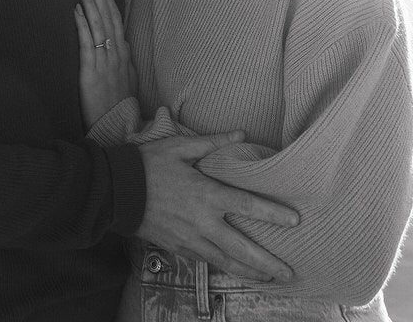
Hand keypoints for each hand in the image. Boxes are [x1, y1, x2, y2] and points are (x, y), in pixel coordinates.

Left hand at [74, 0, 136, 129]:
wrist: (119, 128)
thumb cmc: (121, 105)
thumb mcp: (129, 78)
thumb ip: (124, 59)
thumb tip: (121, 42)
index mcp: (124, 52)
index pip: (115, 16)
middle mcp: (116, 53)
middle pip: (107, 15)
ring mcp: (105, 61)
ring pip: (98, 24)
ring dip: (89, 1)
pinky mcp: (91, 72)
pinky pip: (87, 43)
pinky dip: (82, 24)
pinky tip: (76, 10)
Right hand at [138, 134, 298, 282]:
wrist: (117, 190)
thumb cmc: (148, 164)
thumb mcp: (180, 146)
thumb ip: (212, 142)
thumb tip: (240, 133)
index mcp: (206, 194)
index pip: (247, 205)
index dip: (272, 214)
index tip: (294, 221)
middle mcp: (202, 222)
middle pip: (242, 248)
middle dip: (267, 262)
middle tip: (289, 273)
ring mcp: (190, 239)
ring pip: (226, 262)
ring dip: (249, 272)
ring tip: (269, 279)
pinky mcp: (178, 248)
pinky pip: (206, 262)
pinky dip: (224, 268)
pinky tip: (235, 271)